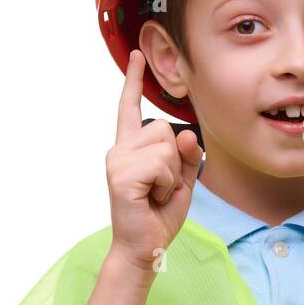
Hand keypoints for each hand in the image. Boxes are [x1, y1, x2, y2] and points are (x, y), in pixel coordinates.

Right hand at [105, 49, 203, 275]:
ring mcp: (117, 160)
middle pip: (164, 128)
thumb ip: (186, 155)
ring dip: (172, 175)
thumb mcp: (182, 182)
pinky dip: (167, 185)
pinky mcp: (121, 175)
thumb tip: (184, 133)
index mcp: (131, 149)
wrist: (145, 249)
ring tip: (156, 195)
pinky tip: (153, 199)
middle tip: (161, 189)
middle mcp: (119, 149)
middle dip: (175, 160)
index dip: (133, 81)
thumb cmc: (159, 217)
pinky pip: (161, 164)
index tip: (136, 55)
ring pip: (165, 145)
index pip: (131, 108)